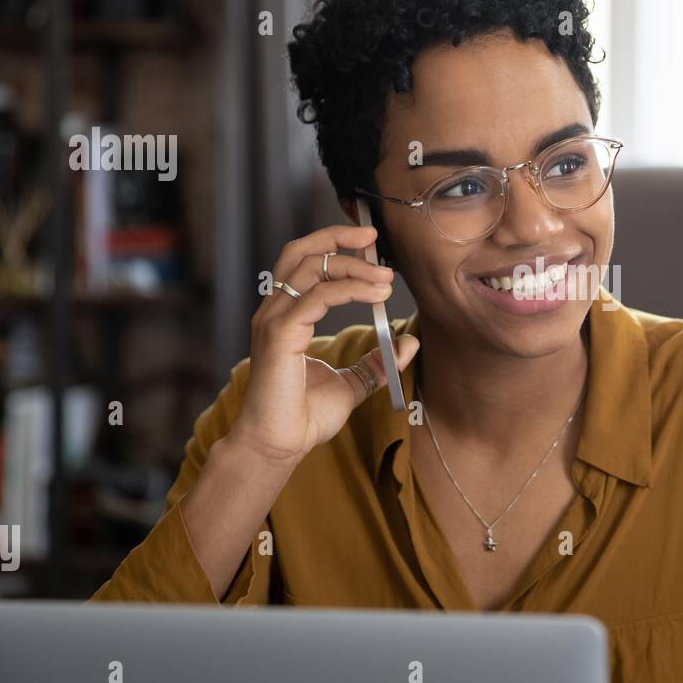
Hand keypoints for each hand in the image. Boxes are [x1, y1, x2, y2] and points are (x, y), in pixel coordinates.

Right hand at [231, 224, 420, 465]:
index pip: (306, 264)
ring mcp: (274, 320)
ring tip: (386, 277)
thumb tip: (408, 344)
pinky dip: (349, 289)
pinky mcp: (279, 334)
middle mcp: (276, 312)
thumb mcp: (351, 385)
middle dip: (337, 237)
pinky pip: (317, 297)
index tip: (371, 246)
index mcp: (286, 316)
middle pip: (301, 252)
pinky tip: (375, 295)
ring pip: (310, 268)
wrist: (279, 445)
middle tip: (373, 237)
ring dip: (353, 266)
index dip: (336, 247)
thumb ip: (376, 363)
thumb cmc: (303, 417)